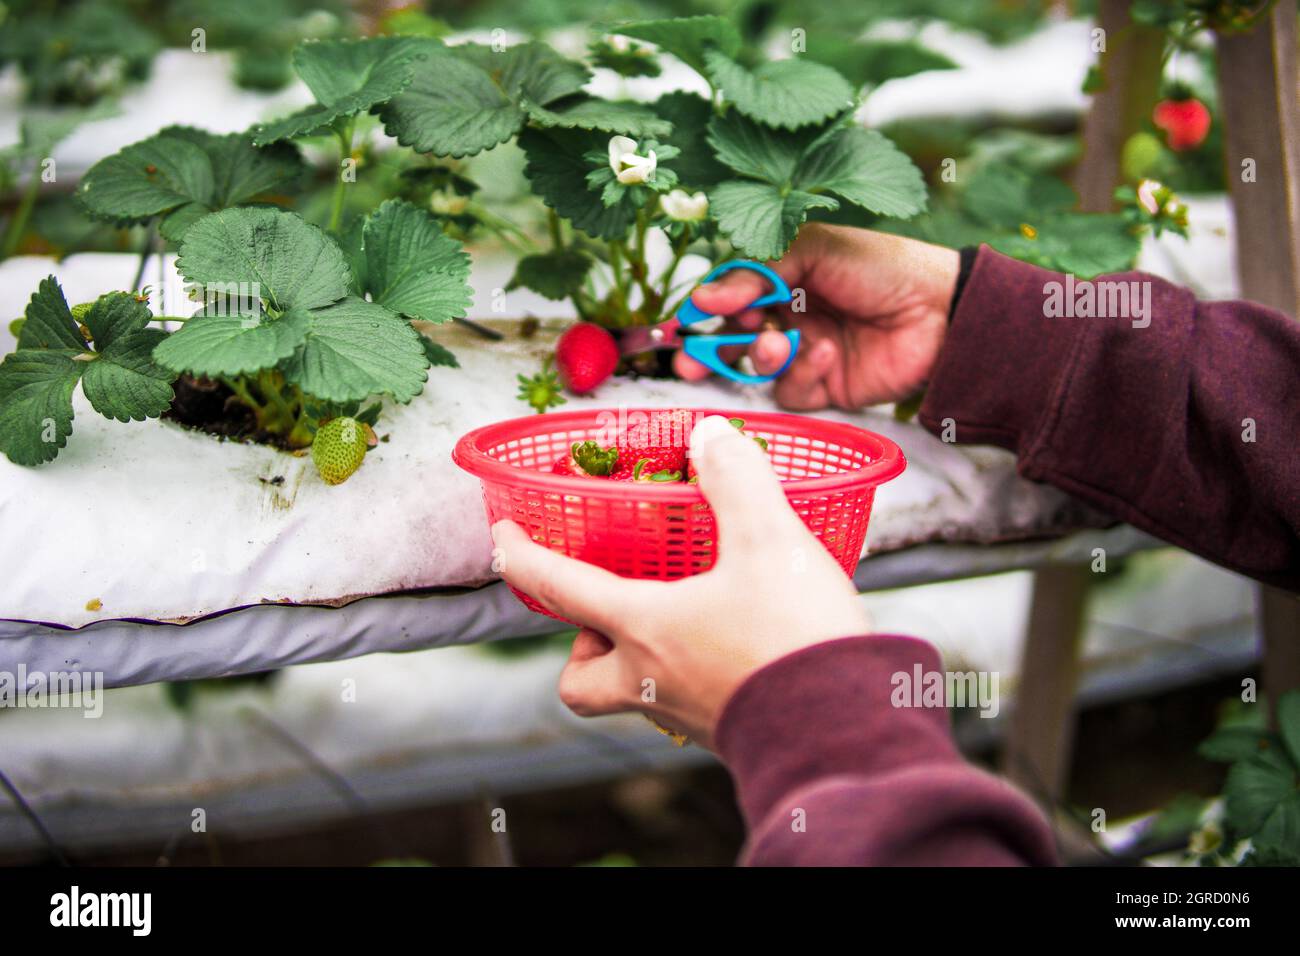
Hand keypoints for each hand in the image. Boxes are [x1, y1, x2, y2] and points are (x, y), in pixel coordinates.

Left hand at [490, 415, 871, 749]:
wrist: (847, 733)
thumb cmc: (794, 639)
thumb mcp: (771, 542)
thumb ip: (737, 480)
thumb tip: (711, 436)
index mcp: (644, 627)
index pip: (558, 588)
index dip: (521, 556)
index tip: (503, 534)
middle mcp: (650, 680)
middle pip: (578, 680)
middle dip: (580, 643)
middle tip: (611, 606)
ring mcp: (685, 714)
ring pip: (630, 694)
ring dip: (634, 657)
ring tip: (677, 614)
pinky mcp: (726, 730)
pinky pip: (682, 704)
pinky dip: (687, 671)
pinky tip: (732, 639)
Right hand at [675, 224, 959, 409]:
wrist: (938, 310)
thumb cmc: (881, 267)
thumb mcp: (814, 251)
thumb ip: (757, 272)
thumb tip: (705, 297)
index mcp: (786, 280)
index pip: (733, 298)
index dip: (708, 310)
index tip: (687, 319)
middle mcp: (791, 318)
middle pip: (734, 340)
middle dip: (710, 351)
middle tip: (689, 362)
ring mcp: (806, 355)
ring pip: (758, 369)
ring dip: (761, 357)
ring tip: (777, 344)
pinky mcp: (825, 389)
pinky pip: (791, 393)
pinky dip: (802, 374)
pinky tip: (826, 354)